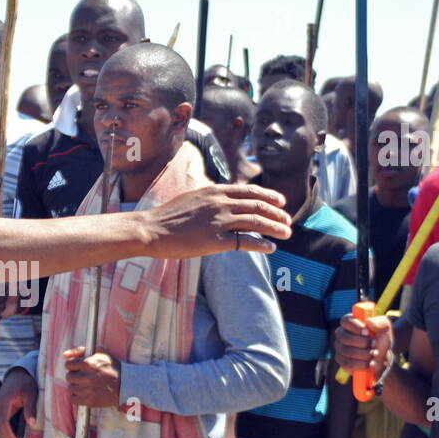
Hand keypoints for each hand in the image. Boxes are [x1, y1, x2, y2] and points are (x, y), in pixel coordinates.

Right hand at [0, 367, 38, 437]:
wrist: (17, 375)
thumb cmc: (26, 383)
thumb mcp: (31, 392)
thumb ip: (31, 407)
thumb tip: (32, 424)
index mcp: (3, 402)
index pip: (2, 421)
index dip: (8, 434)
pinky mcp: (0, 413)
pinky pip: (1, 427)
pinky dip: (6, 436)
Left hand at [63, 346, 121, 407]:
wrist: (126, 385)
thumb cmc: (113, 367)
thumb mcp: (100, 352)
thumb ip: (80, 350)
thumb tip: (64, 355)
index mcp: (88, 363)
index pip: (68, 365)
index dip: (74, 366)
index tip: (80, 368)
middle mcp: (86, 377)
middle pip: (68, 377)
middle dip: (75, 376)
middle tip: (84, 377)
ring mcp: (87, 390)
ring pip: (70, 388)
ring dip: (77, 386)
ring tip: (87, 385)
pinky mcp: (89, 401)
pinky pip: (73, 399)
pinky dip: (78, 397)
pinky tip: (86, 393)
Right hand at [146, 184, 291, 258]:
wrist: (151, 229)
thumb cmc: (167, 216)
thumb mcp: (191, 197)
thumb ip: (210, 197)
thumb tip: (222, 197)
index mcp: (214, 190)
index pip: (249, 191)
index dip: (269, 196)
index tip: (280, 202)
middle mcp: (220, 203)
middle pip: (257, 205)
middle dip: (276, 213)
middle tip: (287, 220)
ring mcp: (219, 221)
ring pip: (257, 222)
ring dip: (275, 227)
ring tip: (286, 233)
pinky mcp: (215, 241)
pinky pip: (245, 241)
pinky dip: (261, 244)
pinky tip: (270, 247)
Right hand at [335, 312, 393, 375]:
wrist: (382, 357)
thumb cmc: (380, 339)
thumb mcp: (385, 328)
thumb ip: (380, 323)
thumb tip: (369, 322)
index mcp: (350, 322)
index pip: (345, 321)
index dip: (355, 327)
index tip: (367, 332)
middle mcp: (342, 334)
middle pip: (344, 337)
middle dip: (362, 343)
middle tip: (374, 344)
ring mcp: (340, 348)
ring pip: (347, 351)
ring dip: (364, 354)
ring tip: (374, 354)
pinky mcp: (342, 361)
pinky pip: (348, 363)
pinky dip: (361, 364)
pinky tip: (369, 363)